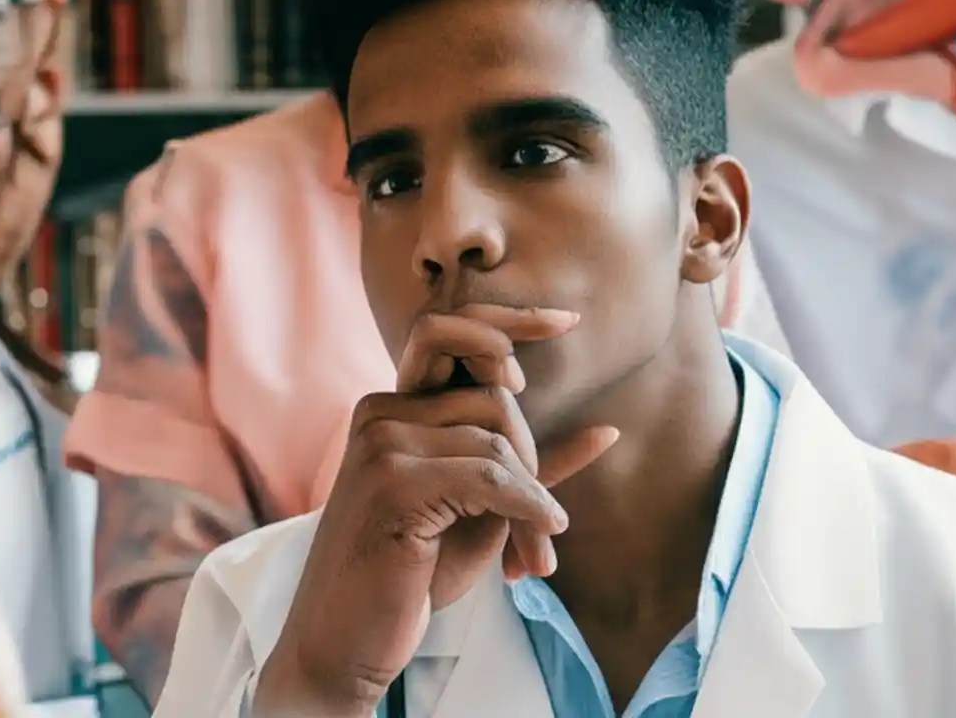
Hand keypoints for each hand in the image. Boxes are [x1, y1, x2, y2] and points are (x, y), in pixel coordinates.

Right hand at [253, 305, 617, 715]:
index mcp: (393, 409)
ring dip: (533, 498)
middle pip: (493, 391)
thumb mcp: (481, 511)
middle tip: (540, 515)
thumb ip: (528, 465)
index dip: (508, 317)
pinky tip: (539, 548)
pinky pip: (492, 475)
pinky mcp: (393, 480)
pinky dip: (529, 510)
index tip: (566, 320)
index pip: (448, 331)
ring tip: (533, 553)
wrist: (347, 639)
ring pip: (498, 436)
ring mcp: (381, 441)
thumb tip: (608, 429)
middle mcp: (380, 412)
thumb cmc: (411, 575)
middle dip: (533, 453)